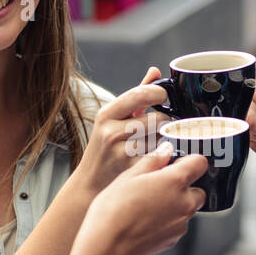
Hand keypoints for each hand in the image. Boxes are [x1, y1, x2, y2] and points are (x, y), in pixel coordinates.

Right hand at [74, 67, 165, 194]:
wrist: (91, 182)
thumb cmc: (105, 147)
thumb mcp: (113, 118)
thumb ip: (136, 95)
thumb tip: (155, 72)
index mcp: (106, 114)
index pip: (140, 94)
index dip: (159, 93)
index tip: (163, 97)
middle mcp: (112, 132)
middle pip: (158, 118)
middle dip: (164, 121)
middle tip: (158, 127)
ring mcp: (122, 152)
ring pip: (161, 138)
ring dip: (162, 140)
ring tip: (150, 145)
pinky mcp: (132, 170)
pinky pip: (160, 157)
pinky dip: (161, 156)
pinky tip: (151, 159)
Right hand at [76, 144, 207, 254]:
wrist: (107, 245)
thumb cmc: (113, 209)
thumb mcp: (129, 176)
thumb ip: (152, 161)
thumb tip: (164, 151)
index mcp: (175, 181)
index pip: (200, 163)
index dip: (189, 161)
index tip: (176, 162)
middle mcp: (184, 202)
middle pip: (197, 189)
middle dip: (184, 186)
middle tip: (159, 185)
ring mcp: (181, 223)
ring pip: (188, 208)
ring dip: (176, 204)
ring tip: (148, 204)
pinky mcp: (174, 239)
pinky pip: (178, 224)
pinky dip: (168, 220)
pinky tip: (146, 219)